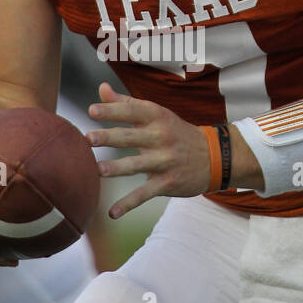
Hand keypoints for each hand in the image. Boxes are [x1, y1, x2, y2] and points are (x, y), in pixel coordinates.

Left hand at [85, 83, 210, 218]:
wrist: (214, 156)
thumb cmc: (175, 132)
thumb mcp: (156, 114)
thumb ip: (126, 103)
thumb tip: (101, 90)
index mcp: (157, 117)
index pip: (133, 111)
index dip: (113, 110)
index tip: (92, 111)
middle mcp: (161, 137)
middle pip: (132, 137)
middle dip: (110, 137)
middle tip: (88, 138)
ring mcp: (165, 161)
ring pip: (138, 165)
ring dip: (118, 168)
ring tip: (98, 170)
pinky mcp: (168, 182)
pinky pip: (145, 194)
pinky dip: (128, 204)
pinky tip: (112, 212)